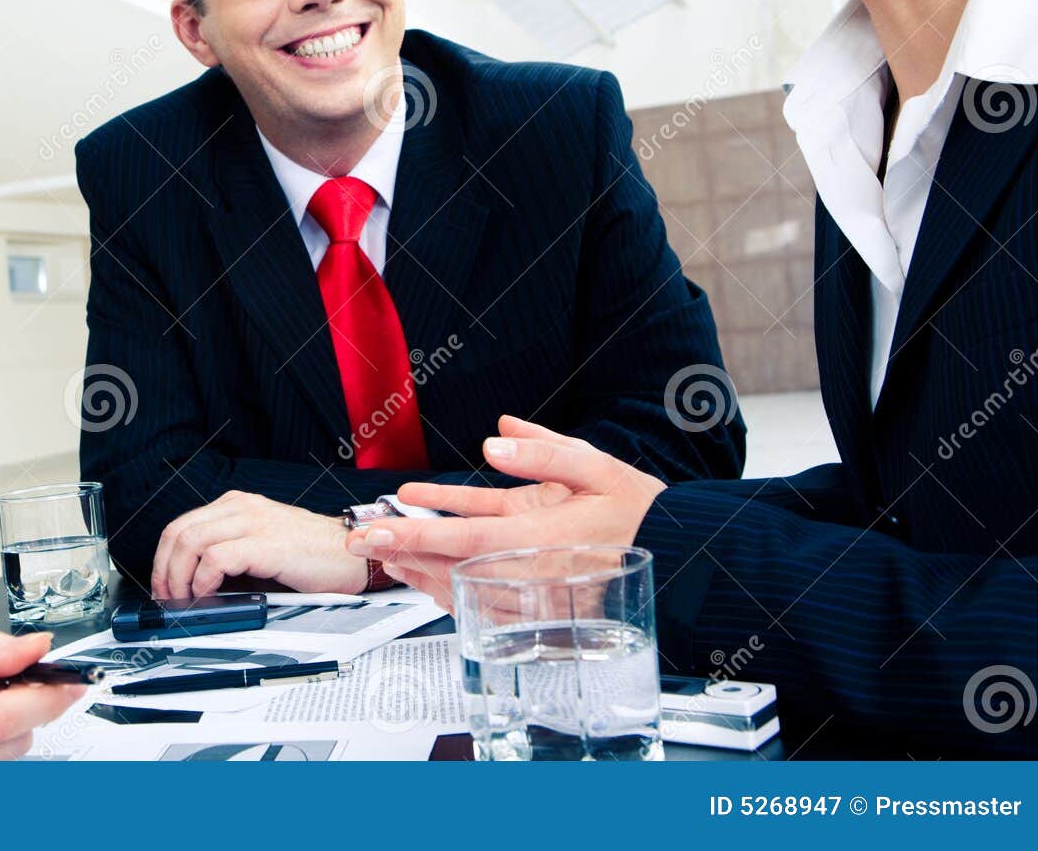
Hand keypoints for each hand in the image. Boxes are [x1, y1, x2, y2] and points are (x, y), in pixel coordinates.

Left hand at [150, 491, 367, 599]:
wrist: (353, 555)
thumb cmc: (313, 554)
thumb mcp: (263, 543)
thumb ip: (231, 551)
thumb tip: (194, 581)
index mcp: (238, 505)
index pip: (182, 525)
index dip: (163, 558)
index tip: (163, 585)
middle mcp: (243, 507)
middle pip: (180, 532)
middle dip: (164, 569)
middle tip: (168, 597)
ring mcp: (254, 523)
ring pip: (191, 542)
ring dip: (179, 577)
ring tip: (185, 600)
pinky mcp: (266, 544)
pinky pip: (216, 559)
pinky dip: (203, 581)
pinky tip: (208, 595)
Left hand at [344, 416, 665, 608]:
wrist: (678, 560)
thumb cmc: (640, 512)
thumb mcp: (598, 467)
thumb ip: (544, 451)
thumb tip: (497, 436)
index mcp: (543, 537)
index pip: (462, 537)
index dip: (412, 534)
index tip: (373, 530)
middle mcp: (531, 571)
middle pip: (450, 566)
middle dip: (399, 551)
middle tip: (358, 538)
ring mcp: (532, 592)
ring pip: (460, 586)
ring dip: (417, 569)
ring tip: (383, 549)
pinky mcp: (535, 602)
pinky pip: (481, 599)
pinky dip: (447, 585)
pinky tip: (423, 570)